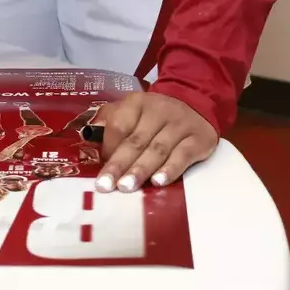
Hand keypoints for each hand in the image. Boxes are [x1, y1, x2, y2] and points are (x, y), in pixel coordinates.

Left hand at [94, 92, 216, 192]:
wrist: (198, 103)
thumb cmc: (156, 116)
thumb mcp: (133, 110)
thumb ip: (112, 121)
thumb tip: (90, 137)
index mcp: (137, 103)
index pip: (119, 125)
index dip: (108, 148)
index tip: (101, 170)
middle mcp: (159, 111)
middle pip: (136, 140)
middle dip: (120, 164)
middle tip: (106, 185)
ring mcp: (180, 125)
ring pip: (158, 149)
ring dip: (141, 169)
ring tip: (127, 187)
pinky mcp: (199, 139)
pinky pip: (183, 155)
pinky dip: (170, 169)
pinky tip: (158, 182)